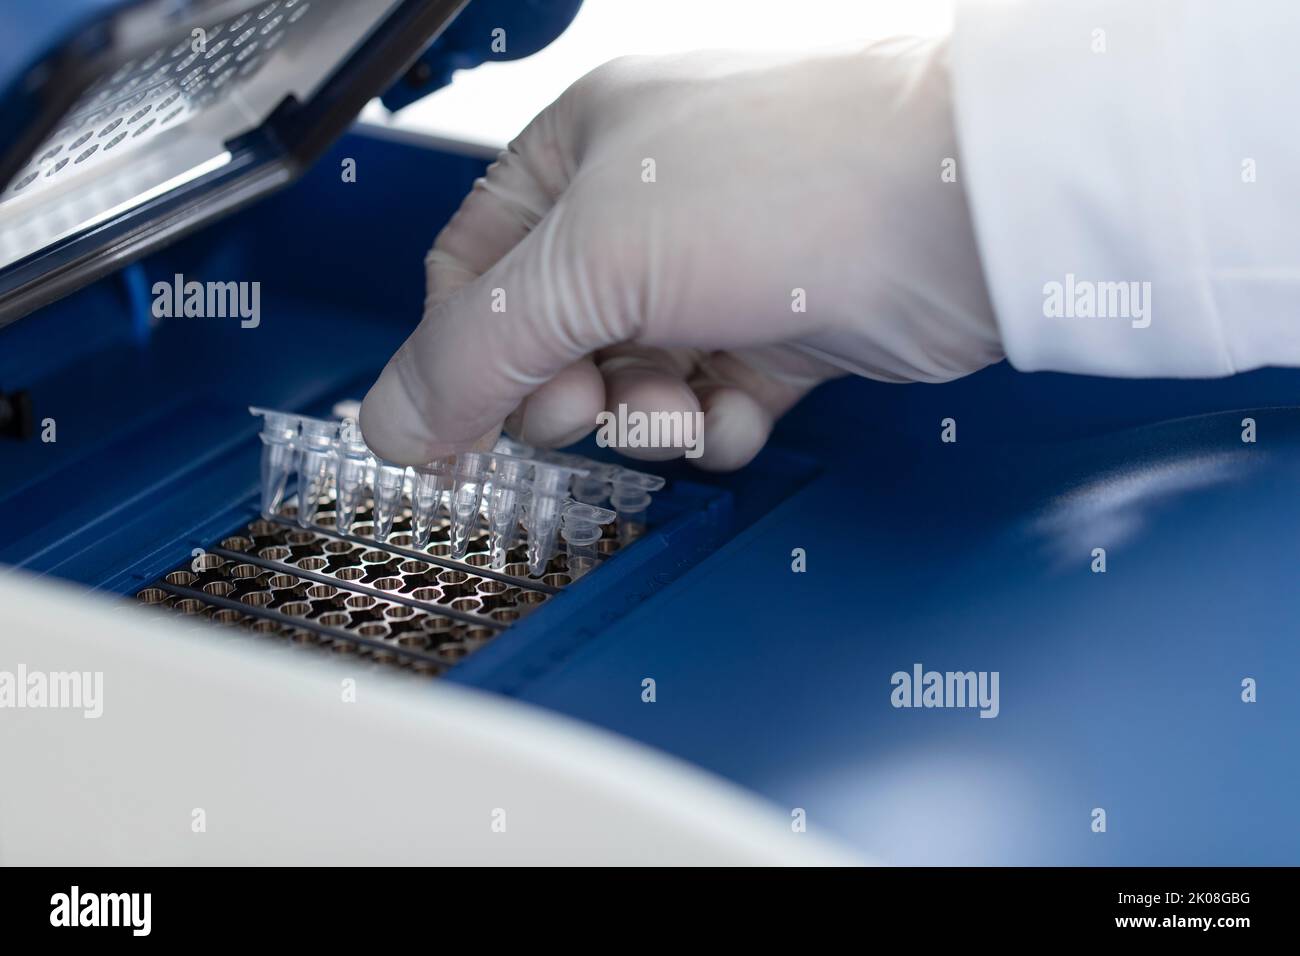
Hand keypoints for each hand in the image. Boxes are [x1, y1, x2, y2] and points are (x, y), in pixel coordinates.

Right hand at [360, 36, 1001, 469]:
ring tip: (684, 401)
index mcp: (580, 151)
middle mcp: (646, 205)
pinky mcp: (782, 329)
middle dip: (564, 392)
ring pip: (630, 381)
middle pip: (548, 338)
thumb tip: (391, 426)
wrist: (972, 211)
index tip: (458, 430)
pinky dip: (718, 424)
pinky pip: (712, 403)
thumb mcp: (593, 259)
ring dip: (648, 415)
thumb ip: (474, 354)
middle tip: (588, 403)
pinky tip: (744, 409)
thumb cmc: (800, 178)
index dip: (458, 355)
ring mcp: (719, 270)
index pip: (469, 270)